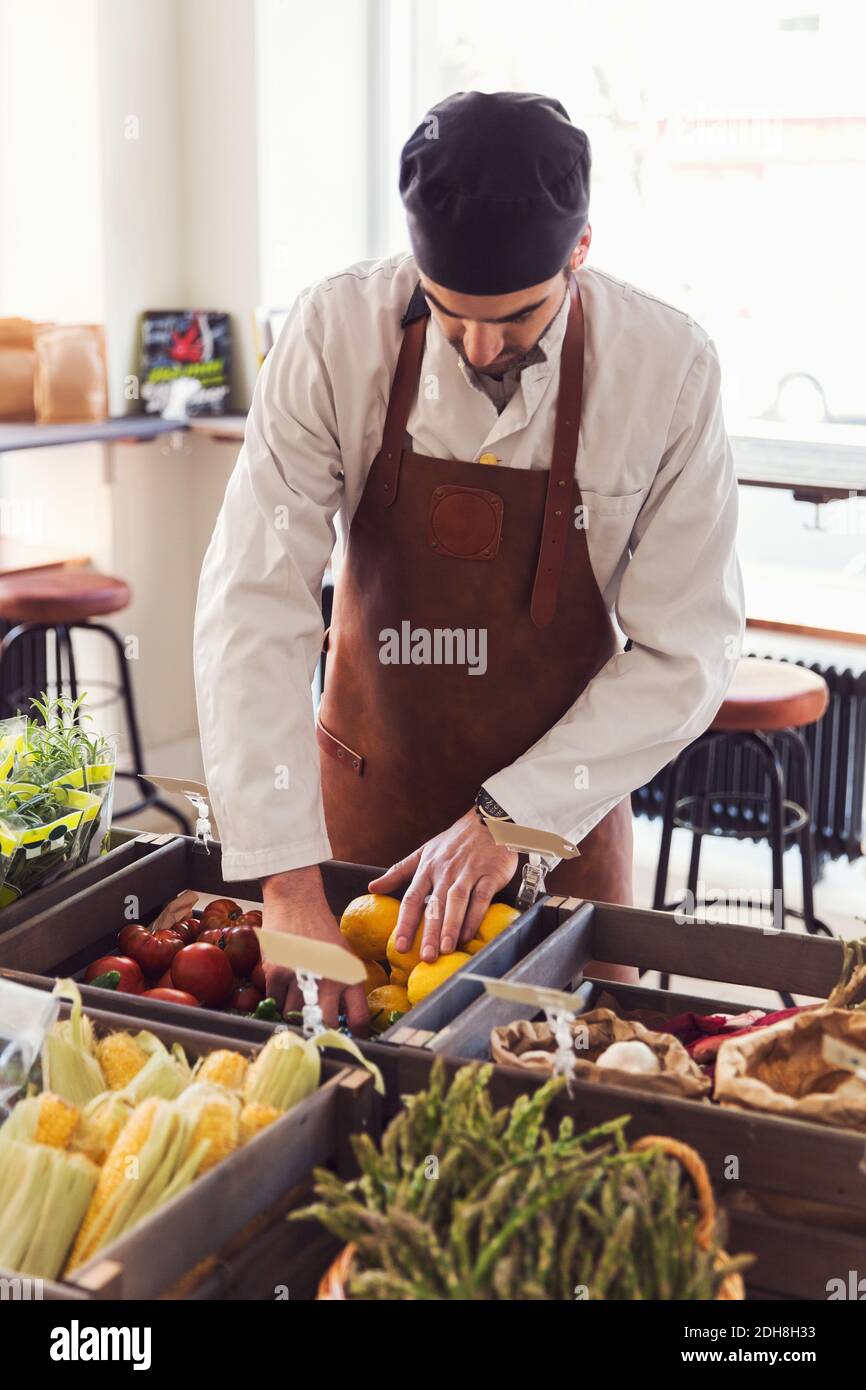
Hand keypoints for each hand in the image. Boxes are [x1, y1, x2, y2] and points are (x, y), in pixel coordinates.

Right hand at [260, 866, 368, 1031]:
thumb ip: (345, 984)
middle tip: (314, 1032)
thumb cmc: (322, 927)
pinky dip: (276, 1000)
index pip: (358, 1020)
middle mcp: (329, 979)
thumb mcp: (344, 955)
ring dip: (293, 1014)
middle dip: (319, 1033)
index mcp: (351, 975)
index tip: (347, 1041)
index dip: (354, 1036)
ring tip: (294, 1002)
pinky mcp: (277, 973)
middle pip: (324, 1026)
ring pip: (294, 1015)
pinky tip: (281, 989)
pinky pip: (275, 1002)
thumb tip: (342, 1018)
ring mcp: (301, 978)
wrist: (297, 899)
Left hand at [369, 810, 517, 961]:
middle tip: (425, 957)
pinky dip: (475, 916)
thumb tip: (372, 887)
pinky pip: (481, 897)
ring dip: (451, 926)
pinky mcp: (489, 874)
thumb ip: (399, 871)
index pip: (412, 899)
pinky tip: (469, 934)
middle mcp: (445, 872)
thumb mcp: (423, 852)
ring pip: (456, 902)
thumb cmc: (455, 841)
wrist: (488, 822)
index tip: (400, 946)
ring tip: (446, 949)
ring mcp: (468, 873)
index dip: (406, 923)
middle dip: (429, 932)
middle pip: (434, 905)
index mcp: (427, 868)